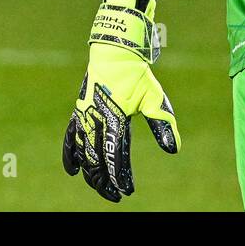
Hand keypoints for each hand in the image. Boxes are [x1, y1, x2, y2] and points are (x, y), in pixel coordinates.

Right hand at [62, 0, 179, 202]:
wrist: (114, 51)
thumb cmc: (137, 75)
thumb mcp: (154, 98)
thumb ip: (163, 124)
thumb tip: (174, 150)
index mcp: (115, 119)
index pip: (116, 156)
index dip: (120, 176)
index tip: (127, 191)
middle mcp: (95, 121)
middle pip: (97, 160)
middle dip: (104, 181)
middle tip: (115, 195)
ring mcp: (84, 117)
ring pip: (83, 154)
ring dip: (91, 172)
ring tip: (100, 185)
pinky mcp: (79, 112)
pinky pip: (70, 138)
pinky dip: (70, 155)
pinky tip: (73, 171)